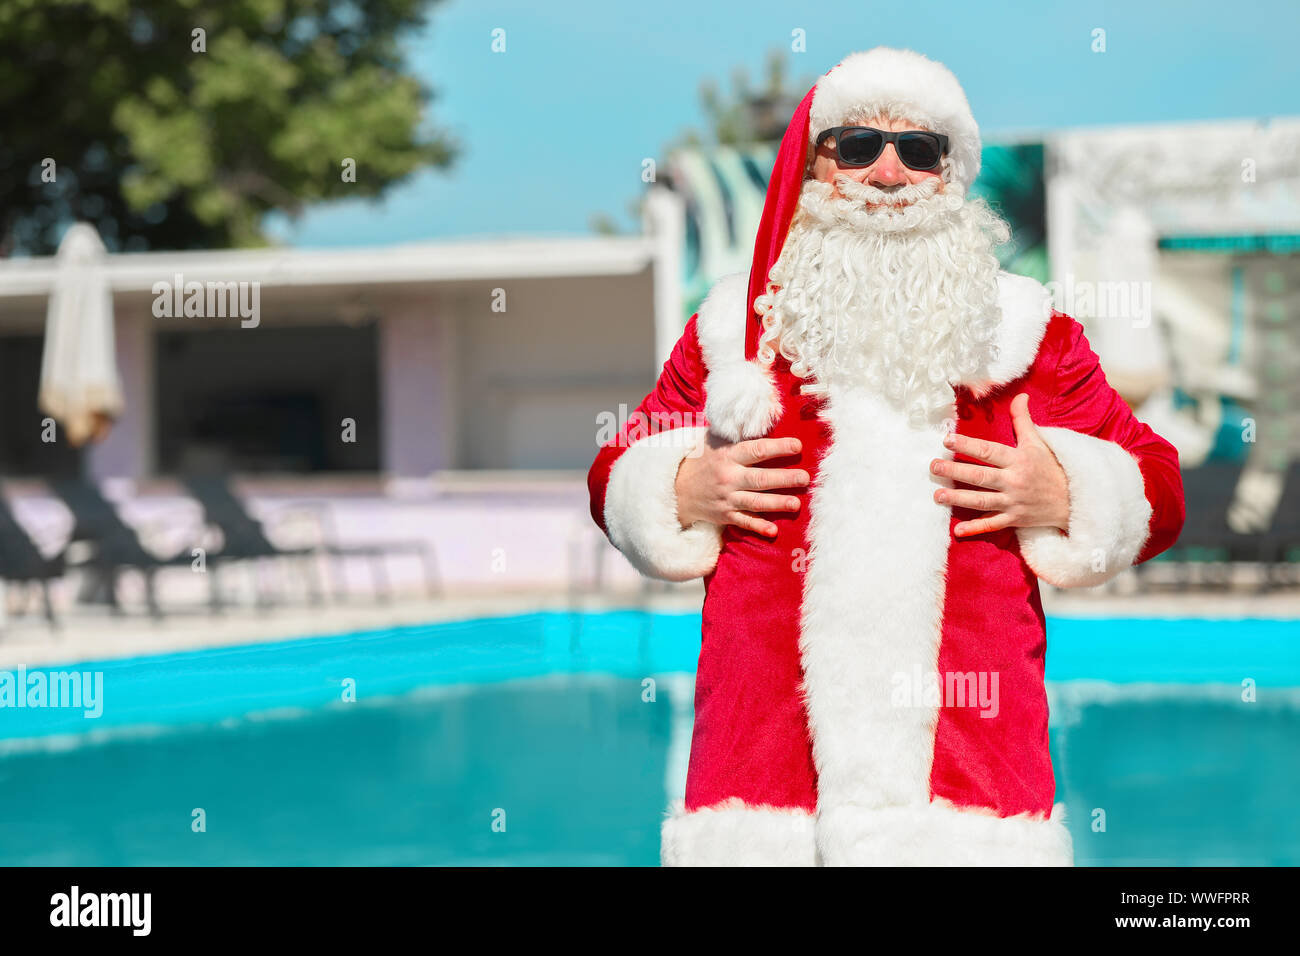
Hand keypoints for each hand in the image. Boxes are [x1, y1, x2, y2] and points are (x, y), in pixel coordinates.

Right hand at [674, 434, 808, 537]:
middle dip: (785, 479)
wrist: (676, 488)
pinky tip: (773, 531)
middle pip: (760, 478)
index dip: (778, 448)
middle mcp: (728, 477)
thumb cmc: (701, 460)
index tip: (798, 445)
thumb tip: (756, 414)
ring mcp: (726, 498)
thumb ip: (734, 432)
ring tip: (796, 503)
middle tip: (805, 478)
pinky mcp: (725, 515)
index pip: (757, 450)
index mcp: (728, 455)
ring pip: (755, 501)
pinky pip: (743, 522)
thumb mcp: (712, 440)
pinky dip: (757, 527)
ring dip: (777, 503)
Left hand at [929, 393, 1069, 537]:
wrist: (1075, 499)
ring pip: (982, 501)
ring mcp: (1014, 502)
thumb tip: (1019, 396)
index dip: (967, 445)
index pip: (988, 451)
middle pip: (980, 476)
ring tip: (937, 495)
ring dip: (958, 499)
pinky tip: (957, 531)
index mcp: (1018, 460)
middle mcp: (1014, 481)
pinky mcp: (1015, 519)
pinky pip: (993, 525)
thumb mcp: (1038, 442)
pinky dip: (976, 528)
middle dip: (955, 471)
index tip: (947, 440)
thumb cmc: (1052, 468)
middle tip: (933, 467)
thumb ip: (1023, 420)